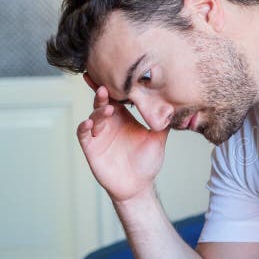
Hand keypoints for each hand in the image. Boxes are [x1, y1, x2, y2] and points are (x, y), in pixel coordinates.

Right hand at [77, 74, 169, 202]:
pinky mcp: (91, 148)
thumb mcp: (158, 138)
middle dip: (102, 95)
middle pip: (102, 104)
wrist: (138, 185)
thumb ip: (163, 122)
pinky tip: (89, 123)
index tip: (112, 73)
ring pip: (94, 117)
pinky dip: (84, 128)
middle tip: (105, 87)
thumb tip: (176, 105)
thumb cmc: (147, 161)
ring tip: (107, 109)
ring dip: (98, 111)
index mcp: (124, 118)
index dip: (113, 87)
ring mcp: (99, 135)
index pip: (116, 99)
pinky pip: (83, 135)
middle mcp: (110, 123)